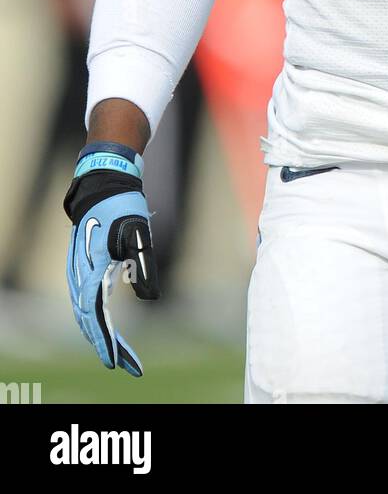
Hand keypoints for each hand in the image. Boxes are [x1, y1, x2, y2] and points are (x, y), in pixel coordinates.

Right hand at [64, 143, 159, 376]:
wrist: (101, 182)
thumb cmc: (121, 204)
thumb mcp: (138, 231)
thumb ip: (143, 264)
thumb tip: (149, 298)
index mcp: (92, 267)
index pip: (96, 315)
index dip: (106, 342)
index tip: (117, 363)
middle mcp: (79, 273)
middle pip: (88, 320)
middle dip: (106, 345)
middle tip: (127, 366)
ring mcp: (76, 270)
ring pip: (83, 312)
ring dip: (98, 334)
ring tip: (118, 354)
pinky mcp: (80, 266)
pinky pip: (83, 301)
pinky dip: (92, 319)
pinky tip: (103, 328)